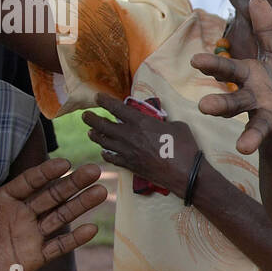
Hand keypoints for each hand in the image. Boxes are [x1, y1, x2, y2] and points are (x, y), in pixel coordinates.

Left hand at [0, 158, 105, 270]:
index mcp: (3, 199)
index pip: (30, 181)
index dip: (47, 172)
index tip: (64, 163)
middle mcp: (21, 214)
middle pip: (52, 196)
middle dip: (73, 184)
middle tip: (93, 170)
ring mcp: (30, 236)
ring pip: (61, 217)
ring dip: (81, 205)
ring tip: (101, 192)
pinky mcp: (34, 258)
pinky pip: (58, 247)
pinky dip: (75, 239)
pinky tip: (92, 228)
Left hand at [85, 96, 199, 194]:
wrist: (185, 173)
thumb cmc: (184, 147)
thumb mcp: (177, 126)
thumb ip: (162, 122)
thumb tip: (159, 123)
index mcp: (140, 122)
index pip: (115, 108)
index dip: (103, 100)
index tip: (97, 97)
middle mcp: (129, 135)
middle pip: (102, 125)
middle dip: (91, 118)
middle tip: (85, 115)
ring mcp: (127, 151)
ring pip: (103, 141)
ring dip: (95, 135)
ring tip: (90, 131)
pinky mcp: (129, 165)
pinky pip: (111, 158)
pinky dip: (105, 153)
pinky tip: (104, 151)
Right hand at [190, 0, 271, 155]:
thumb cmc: (271, 91)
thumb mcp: (271, 58)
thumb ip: (265, 32)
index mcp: (248, 80)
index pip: (229, 70)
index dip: (214, 65)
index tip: (195, 61)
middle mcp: (254, 102)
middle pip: (236, 102)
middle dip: (221, 104)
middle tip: (204, 107)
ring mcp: (270, 120)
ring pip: (258, 128)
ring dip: (250, 136)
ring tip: (242, 147)